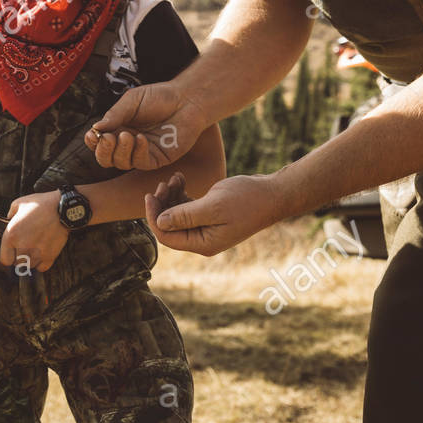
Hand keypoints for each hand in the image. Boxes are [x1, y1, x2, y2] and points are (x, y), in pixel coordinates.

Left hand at [0, 190, 66, 272]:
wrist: (62, 208)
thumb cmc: (41, 205)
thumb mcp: (19, 203)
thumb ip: (10, 214)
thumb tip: (9, 219)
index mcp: (12, 235)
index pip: (4, 259)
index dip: (7, 256)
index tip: (10, 253)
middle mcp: (23, 246)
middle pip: (17, 264)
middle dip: (18, 257)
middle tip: (23, 248)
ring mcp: (37, 253)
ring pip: (29, 266)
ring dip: (30, 260)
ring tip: (33, 250)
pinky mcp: (50, 255)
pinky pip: (42, 267)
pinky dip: (41, 263)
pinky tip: (41, 254)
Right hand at [84, 81, 207, 169]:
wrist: (186, 99)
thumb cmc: (160, 97)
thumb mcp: (132, 101)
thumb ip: (115, 114)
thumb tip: (95, 128)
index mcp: (118, 128)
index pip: (99, 142)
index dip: (93, 141)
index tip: (93, 134)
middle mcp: (127, 143)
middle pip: (106, 158)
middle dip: (103, 151)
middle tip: (106, 138)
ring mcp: (142, 152)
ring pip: (122, 163)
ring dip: (120, 151)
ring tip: (127, 135)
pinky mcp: (157, 159)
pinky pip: (141, 162)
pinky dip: (138, 152)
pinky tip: (141, 138)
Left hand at [144, 171, 285, 256]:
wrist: (273, 194)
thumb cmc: (247, 199)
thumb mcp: (213, 206)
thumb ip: (185, 215)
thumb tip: (159, 222)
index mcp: (203, 244)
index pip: (167, 237)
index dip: (153, 217)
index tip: (149, 196)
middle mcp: (203, 240)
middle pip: (169, 226)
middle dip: (162, 205)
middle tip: (162, 183)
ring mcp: (207, 229)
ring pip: (177, 215)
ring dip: (171, 197)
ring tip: (174, 178)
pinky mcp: (210, 216)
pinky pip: (187, 208)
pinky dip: (181, 194)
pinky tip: (181, 179)